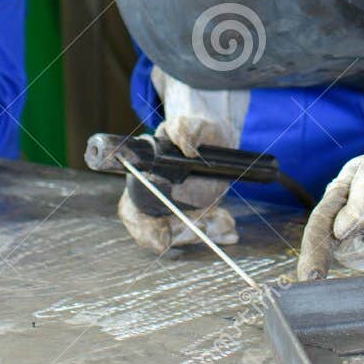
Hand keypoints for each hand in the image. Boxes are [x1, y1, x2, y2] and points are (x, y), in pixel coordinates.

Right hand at [119, 68, 247, 253]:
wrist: (215, 136)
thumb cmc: (197, 129)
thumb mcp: (191, 123)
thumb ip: (185, 129)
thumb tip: (187, 149)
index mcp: (143, 179)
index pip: (133, 213)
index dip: (144, 231)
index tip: (163, 241)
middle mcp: (156, 201)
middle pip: (160, 233)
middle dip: (185, 234)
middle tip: (209, 226)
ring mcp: (177, 211)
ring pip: (185, 235)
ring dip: (206, 233)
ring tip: (227, 223)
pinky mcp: (197, 215)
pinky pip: (203, 233)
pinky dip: (217, 233)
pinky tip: (231, 232)